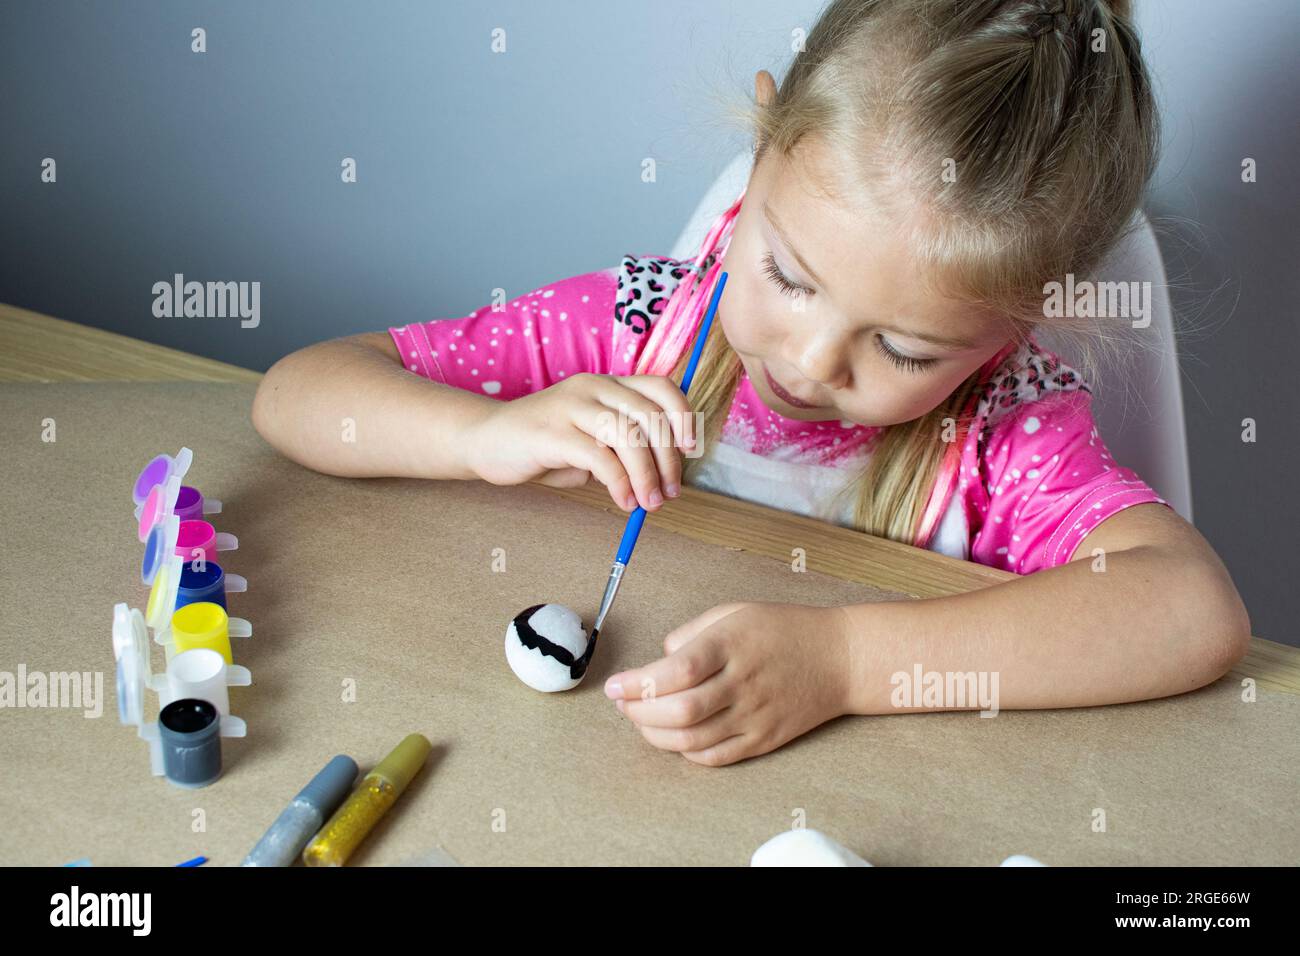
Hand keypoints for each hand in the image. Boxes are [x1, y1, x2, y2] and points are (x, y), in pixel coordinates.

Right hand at [464, 372, 695, 511]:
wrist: (486, 440)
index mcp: (608, 384)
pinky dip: (619, 483)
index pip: (661, 387)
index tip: (689, 450)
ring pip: (629, 436)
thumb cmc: (545, 444)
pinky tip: (623, 502)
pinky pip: (599, 457)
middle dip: (668, 459)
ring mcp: (571, 406)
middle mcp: (593, 387)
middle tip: (670, 493)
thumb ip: (624, 448)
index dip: (683, 416)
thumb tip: (663, 476)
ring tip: (648, 503)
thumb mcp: (592, 440)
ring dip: (647, 475)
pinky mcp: (551, 432)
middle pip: (650, 416)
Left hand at [604, 602, 854, 766]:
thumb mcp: (735, 612)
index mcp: (731, 644)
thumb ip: (692, 633)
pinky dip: (687, 752)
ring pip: (693, 740)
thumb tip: (659, 659)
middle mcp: (743, 682)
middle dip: (640, 713)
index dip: (638, 683)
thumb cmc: (784, 629)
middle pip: (680, 711)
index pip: (676, 671)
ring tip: (642, 722)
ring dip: (656, 736)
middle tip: (624, 705)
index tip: (614, 686)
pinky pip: (716, 757)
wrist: (840, 658)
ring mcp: (755, 715)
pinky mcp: (764, 739)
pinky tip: (676, 738)